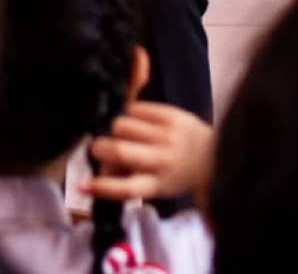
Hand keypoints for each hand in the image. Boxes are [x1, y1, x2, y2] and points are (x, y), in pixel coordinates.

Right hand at [81, 102, 214, 203]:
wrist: (215, 154)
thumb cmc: (179, 174)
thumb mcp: (158, 187)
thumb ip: (130, 180)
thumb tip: (101, 169)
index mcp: (157, 184)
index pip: (125, 188)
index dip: (100, 186)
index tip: (81, 185)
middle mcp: (162, 160)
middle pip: (120, 152)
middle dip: (99, 148)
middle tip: (97, 148)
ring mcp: (167, 135)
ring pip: (122, 125)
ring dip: (114, 130)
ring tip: (122, 134)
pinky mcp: (171, 114)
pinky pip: (135, 108)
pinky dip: (128, 114)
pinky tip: (135, 121)